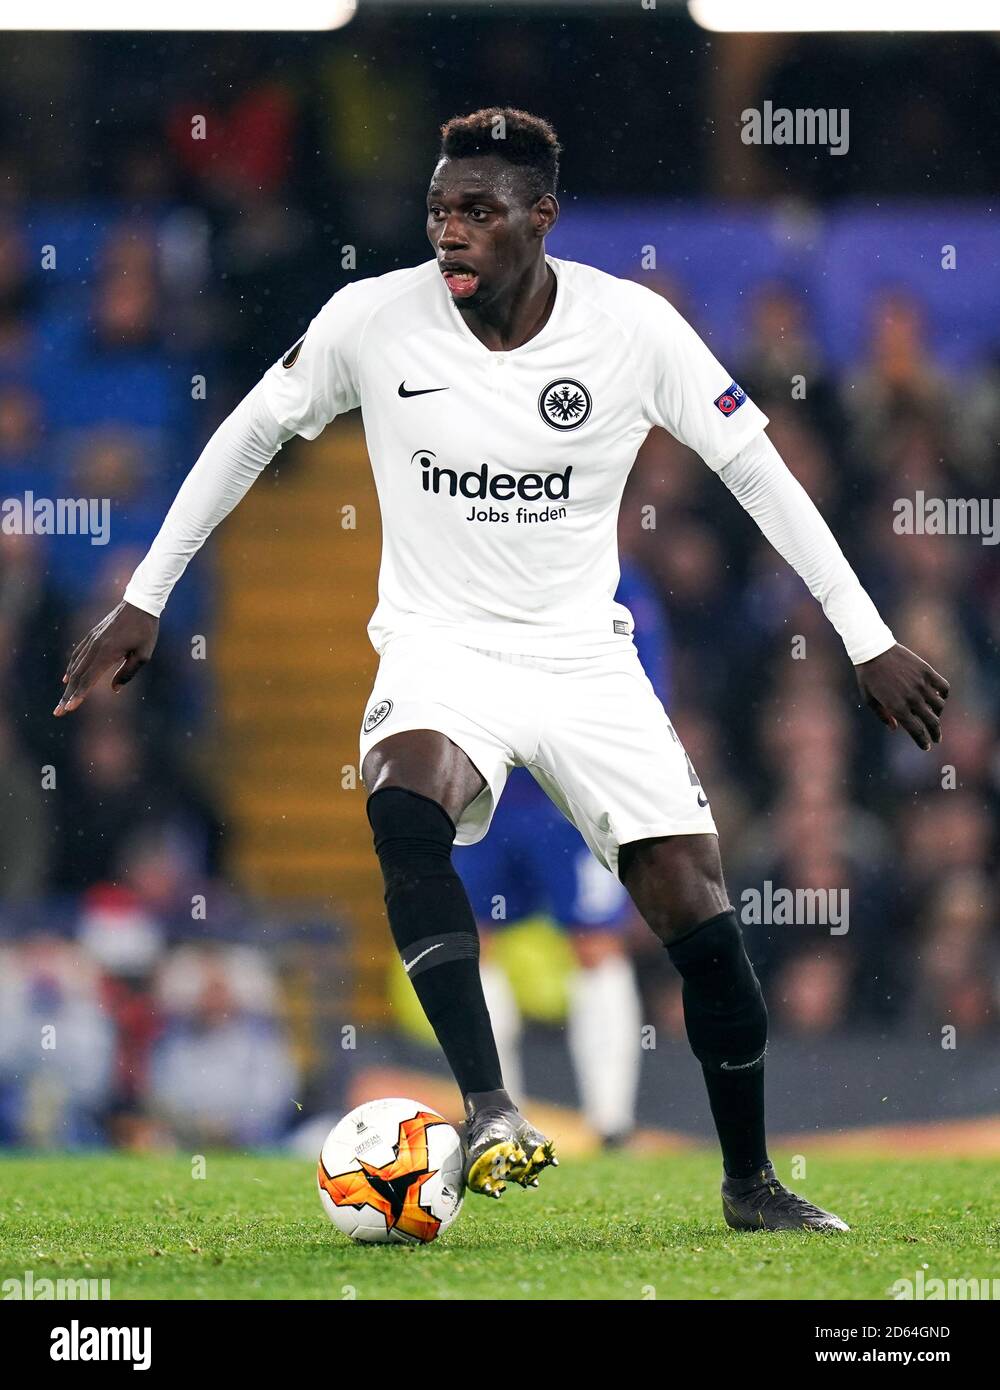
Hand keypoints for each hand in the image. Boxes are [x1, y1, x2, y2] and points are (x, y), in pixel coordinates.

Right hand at [54, 601, 158, 715]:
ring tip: (63, 700)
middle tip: (59, 712)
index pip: (89, 679)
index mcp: (107, 653)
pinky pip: (77, 654)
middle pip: (77, 676)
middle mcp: (95, 647)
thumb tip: (114, 689)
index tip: (70, 708)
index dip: (79, 695)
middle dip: (67, 696)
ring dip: (68, 685)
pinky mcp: (92, 635)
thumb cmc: (145, 631)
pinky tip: (67, 678)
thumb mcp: (143, 655)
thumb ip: (127, 673)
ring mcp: (92, 640)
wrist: (139, 604)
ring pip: (75, 666)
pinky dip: (71, 668)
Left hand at [855, 643, 948, 749]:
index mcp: (897, 708)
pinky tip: (940, 696)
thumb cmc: (868, 676)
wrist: (873, 650)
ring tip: (934, 715)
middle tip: (936, 738)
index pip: (916, 731)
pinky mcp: (927, 671)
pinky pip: (944, 686)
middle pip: (932, 722)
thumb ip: (883, 716)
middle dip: (935, 733)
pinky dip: (944, 694)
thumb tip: (895, 728)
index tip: (926, 746)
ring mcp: (921, 684)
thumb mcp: (869, 700)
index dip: (923, 742)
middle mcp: (912, 698)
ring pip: (940, 705)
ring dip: (938, 713)